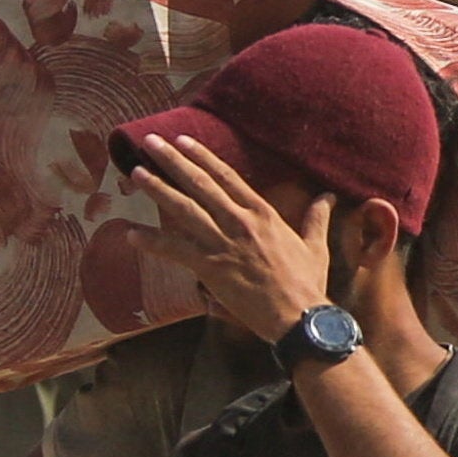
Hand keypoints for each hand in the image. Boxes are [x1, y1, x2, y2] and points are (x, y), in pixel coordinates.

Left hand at [124, 125, 333, 347]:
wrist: (299, 315)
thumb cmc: (308, 282)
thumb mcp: (316, 245)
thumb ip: (316, 217)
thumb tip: (328, 195)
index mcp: (263, 213)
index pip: (226, 177)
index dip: (202, 157)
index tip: (183, 141)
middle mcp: (240, 222)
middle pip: (200, 185)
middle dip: (172, 162)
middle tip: (149, 142)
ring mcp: (223, 244)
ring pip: (183, 210)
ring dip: (158, 189)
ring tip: (136, 173)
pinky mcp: (211, 268)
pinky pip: (174, 251)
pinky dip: (151, 242)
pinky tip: (129, 233)